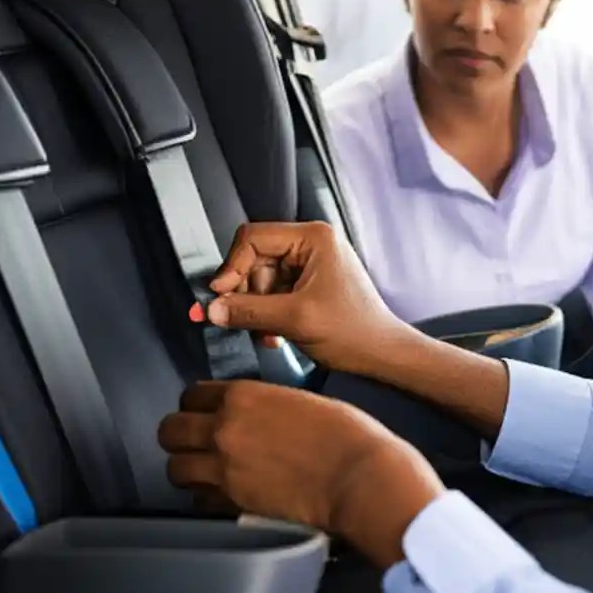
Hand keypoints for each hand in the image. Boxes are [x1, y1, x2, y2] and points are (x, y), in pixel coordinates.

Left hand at [159, 380, 445, 567]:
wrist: (361, 478)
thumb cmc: (348, 435)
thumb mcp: (303, 401)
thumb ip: (268, 406)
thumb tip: (258, 418)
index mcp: (243, 397)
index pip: (192, 395)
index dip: (197, 405)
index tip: (204, 413)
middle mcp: (223, 430)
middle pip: (170, 431)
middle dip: (180, 437)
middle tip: (195, 444)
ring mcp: (224, 470)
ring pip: (175, 469)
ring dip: (188, 470)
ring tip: (205, 474)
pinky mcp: (233, 504)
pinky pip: (200, 501)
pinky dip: (207, 499)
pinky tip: (224, 497)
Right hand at [205, 222, 415, 374]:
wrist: (381, 354)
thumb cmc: (352, 332)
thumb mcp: (294, 319)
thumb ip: (249, 312)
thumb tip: (211, 309)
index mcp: (313, 238)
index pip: (253, 238)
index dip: (232, 267)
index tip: (219, 296)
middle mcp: (311, 243)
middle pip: (254, 259)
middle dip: (246, 293)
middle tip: (243, 321)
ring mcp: (311, 263)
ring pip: (261, 279)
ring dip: (256, 308)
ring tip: (267, 334)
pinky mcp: (310, 283)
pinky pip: (274, 291)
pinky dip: (268, 313)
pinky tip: (276, 334)